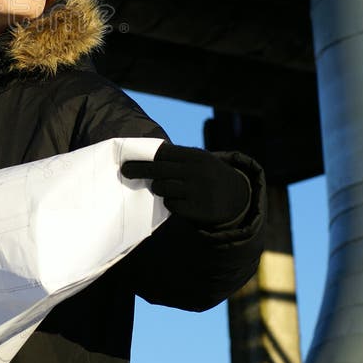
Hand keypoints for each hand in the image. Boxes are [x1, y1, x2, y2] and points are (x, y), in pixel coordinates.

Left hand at [121, 143, 249, 227]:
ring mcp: (198, 191)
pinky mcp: (199, 209)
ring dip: (158, 188)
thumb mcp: (197, 160)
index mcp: (195, 156)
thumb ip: (176, 157)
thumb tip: (143, 157)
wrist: (237, 196)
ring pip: (163, 188)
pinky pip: (171, 205)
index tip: (128, 159)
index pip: (162, 153)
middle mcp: (197, 171)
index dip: (144, 156)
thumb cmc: (207, 174)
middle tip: (125, 171)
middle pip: (159, 170)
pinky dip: (170, 202)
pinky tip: (177, 200)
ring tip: (160, 187)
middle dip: (139, 170)